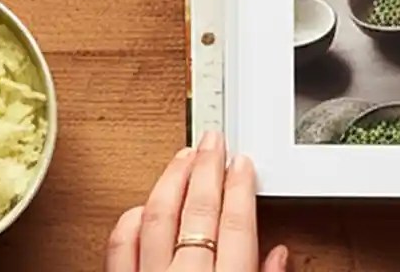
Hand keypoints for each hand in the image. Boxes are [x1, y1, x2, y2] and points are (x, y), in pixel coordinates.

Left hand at [105, 131, 288, 271]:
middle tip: (214, 141)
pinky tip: (143, 205)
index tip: (242, 162)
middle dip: (208, 169)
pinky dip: (131, 221)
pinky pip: (121, 246)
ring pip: (159, 216)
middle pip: (200, 210)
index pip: (237, 223)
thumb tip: (278, 258)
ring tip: (184, 157)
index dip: (240, 186)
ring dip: (172, 181)